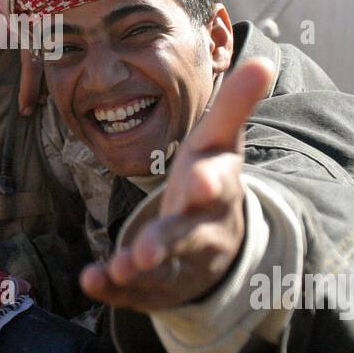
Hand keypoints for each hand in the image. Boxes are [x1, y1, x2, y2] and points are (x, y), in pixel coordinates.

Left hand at [80, 58, 274, 311]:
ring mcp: (179, 262)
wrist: (216, 247)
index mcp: (216, 189)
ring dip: (140, 269)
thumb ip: (235, 105)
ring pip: (163, 270)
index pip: (217, 182)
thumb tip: (263, 60)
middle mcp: (202, 229)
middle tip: (145, 249)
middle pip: (188, 236)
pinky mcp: (155, 286)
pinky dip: (113, 289)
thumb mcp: (219, 142)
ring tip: (120, 267)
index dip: (210, 181)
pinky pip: (134, 292)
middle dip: (169, 241)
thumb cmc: (208, 180)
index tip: (201, 179)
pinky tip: (91, 281)